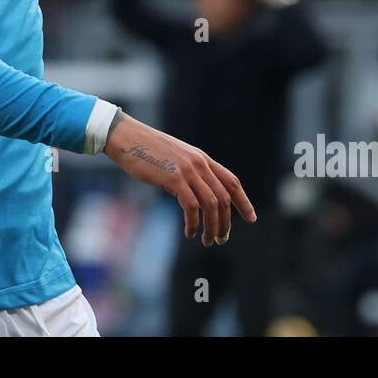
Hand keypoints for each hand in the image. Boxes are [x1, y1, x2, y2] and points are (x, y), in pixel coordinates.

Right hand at [104, 114, 255, 244]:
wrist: (127, 137)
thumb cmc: (145, 150)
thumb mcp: (174, 159)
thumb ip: (188, 174)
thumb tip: (194, 199)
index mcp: (201, 158)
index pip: (231, 180)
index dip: (243, 200)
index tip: (251, 217)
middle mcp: (199, 163)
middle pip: (224, 197)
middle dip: (226, 222)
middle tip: (221, 238)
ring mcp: (188, 170)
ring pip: (212, 205)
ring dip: (212, 227)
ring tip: (207, 240)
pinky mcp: (174, 178)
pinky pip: (192, 207)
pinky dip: (193, 223)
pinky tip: (189, 232)